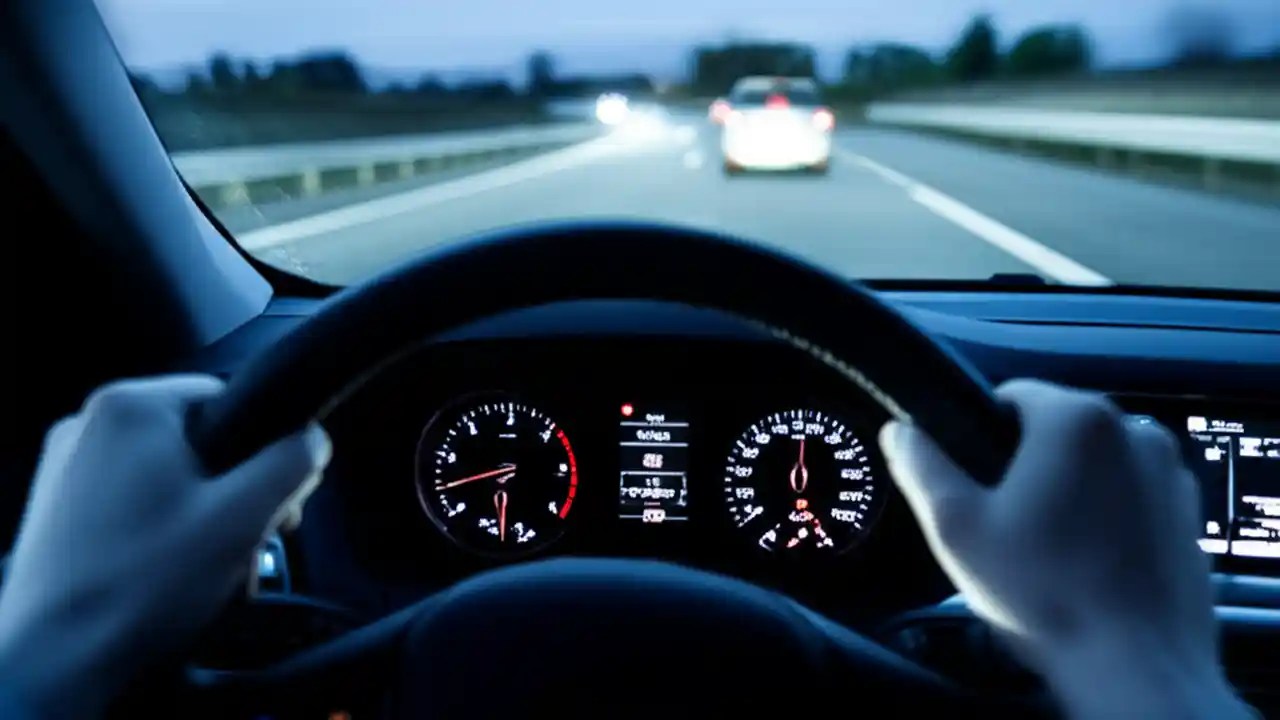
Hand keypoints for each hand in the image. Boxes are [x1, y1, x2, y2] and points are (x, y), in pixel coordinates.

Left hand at [0, 375, 330, 717]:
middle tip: (246, 540)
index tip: (273, 502)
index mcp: (131, 407)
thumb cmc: (143, 583)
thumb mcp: (242, 518)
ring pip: (169, 475)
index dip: (265, 451)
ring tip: (206, 565)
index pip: (229, 398)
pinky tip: (169, 571)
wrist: (54, 663)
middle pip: (199, 441)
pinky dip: (162, 529)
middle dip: (234, 491)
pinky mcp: (59, 509)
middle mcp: (89, 425)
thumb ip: (290, 465)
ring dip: (202, 515)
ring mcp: (67, 468)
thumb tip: (312, 439)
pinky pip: (134, 501)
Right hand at [880, 379, 1251, 718]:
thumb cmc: (1042, 591)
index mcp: (1076, 417)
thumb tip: (899, 430)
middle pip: (1056, 430)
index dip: (982, 440)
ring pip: (1096, 465)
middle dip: (1028, 467)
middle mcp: (1135, 430)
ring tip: (1049, 550)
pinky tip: (1088, 563)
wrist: (1135, 666)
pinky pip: (1131, 497)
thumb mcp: (957, 527)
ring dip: (1070, 491)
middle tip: (1006, 527)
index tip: (977, 488)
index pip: (1011, 396)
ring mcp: (1170, 473)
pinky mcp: (1188, 515)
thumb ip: (921, 466)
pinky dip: (1108, 517)